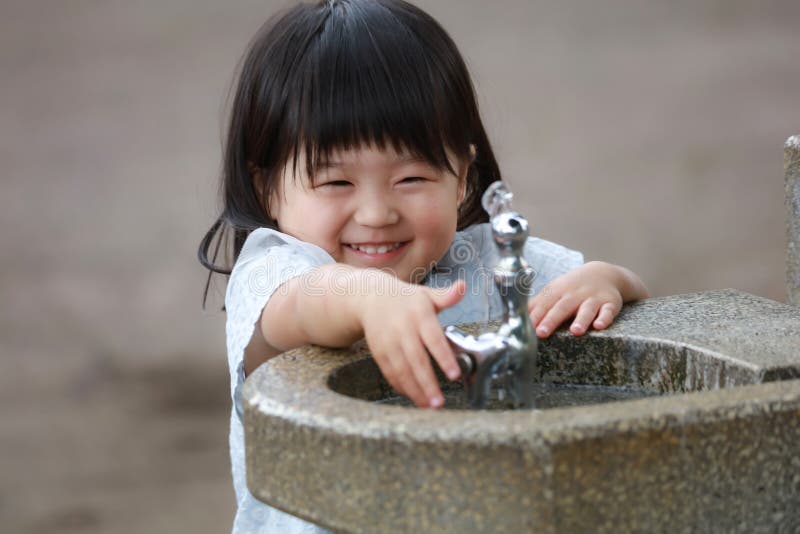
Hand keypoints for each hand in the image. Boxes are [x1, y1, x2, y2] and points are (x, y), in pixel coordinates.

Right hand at [358, 278, 465, 408]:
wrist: (370, 297)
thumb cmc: (406, 299)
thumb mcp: (426, 294)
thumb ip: (446, 296)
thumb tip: (462, 287)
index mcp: (419, 315)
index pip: (434, 339)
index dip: (444, 358)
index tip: (454, 375)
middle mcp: (403, 330)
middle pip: (416, 360)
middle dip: (428, 383)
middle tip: (439, 402)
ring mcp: (388, 342)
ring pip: (402, 370)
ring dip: (415, 390)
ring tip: (428, 405)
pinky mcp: (378, 352)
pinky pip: (389, 372)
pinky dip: (400, 386)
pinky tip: (412, 396)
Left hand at [528, 261, 624, 337]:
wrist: (604, 273)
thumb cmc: (572, 288)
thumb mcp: (554, 291)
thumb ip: (537, 305)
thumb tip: (513, 318)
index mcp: (558, 292)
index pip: (544, 304)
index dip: (534, 316)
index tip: (525, 329)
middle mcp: (574, 294)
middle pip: (562, 307)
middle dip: (552, 320)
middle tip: (542, 333)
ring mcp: (593, 298)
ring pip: (587, 309)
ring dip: (581, 319)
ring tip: (576, 331)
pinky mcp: (610, 303)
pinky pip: (609, 311)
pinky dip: (605, 318)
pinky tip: (600, 326)